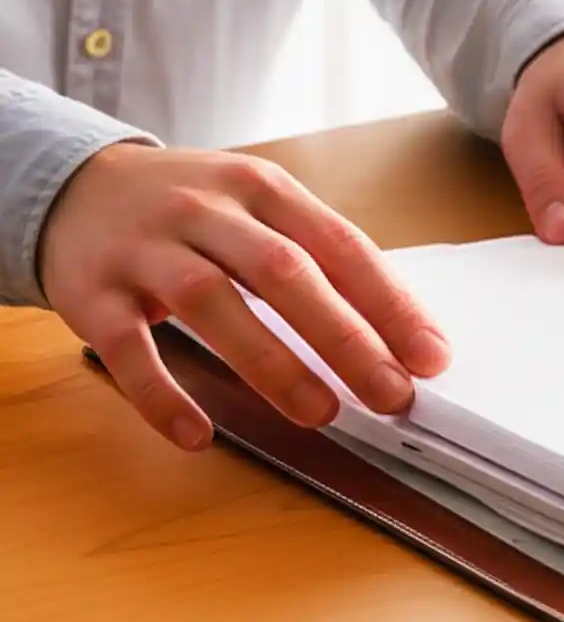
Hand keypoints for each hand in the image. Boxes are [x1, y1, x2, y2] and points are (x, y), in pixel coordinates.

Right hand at [40, 144, 449, 450]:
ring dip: (271, 364)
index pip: (340, 244)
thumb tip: (400, 333)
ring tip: (320, 413)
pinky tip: (199, 433)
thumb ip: (322, 261)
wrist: (73, 187)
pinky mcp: (94, 293)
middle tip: (390, 394)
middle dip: (345, 337)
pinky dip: (163, 395)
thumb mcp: (261, 210)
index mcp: (263, 190)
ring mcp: (146, 249)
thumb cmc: (195, 213)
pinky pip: (130, 348)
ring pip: (212, 302)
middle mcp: (206, 211)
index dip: (390, 303)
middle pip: (284, 271)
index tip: (431, 356)